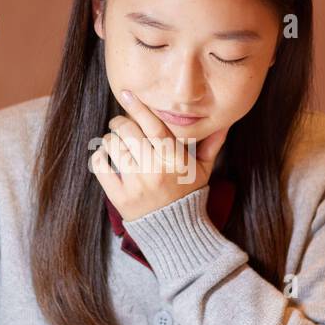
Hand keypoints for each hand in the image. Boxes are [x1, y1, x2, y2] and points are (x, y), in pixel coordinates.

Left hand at [90, 90, 228, 221]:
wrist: (175, 231)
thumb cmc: (188, 194)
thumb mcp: (204, 170)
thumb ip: (211, 144)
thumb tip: (224, 122)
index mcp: (175, 160)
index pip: (154, 126)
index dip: (139, 107)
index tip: (128, 93)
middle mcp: (154, 170)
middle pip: (128, 132)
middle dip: (120, 122)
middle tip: (121, 122)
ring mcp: (135, 184)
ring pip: (112, 146)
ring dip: (111, 138)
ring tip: (116, 141)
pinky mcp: (119, 196)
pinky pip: (100, 166)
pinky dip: (100, 156)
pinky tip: (107, 156)